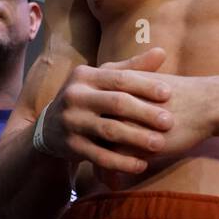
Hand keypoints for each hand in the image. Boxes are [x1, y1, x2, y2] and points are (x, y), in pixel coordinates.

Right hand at [40, 48, 172, 176]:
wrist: (50, 127)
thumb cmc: (88, 98)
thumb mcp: (102, 79)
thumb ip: (131, 68)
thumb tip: (162, 52)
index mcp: (85, 76)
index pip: (119, 79)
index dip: (145, 85)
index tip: (168, 94)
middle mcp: (75, 96)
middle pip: (116, 103)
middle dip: (145, 113)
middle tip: (169, 121)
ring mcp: (71, 122)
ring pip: (109, 131)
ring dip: (136, 139)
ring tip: (160, 144)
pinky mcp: (71, 146)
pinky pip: (100, 156)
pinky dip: (122, 162)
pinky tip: (141, 166)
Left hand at [86, 53, 218, 191]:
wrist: (207, 104)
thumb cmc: (183, 96)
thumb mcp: (151, 87)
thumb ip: (131, 93)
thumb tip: (120, 106)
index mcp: (117, 87)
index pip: (91, 108)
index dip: (88, 126)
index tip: (87, 138)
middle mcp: (114, 105)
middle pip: (89, 129)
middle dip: (87, 146)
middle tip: (85, 158)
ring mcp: (122, 124)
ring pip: (97, 149)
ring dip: (97, 165)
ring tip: (100, 176)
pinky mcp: (134, 144)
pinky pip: (112, 164)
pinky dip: (109, 176)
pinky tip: (113, 184)